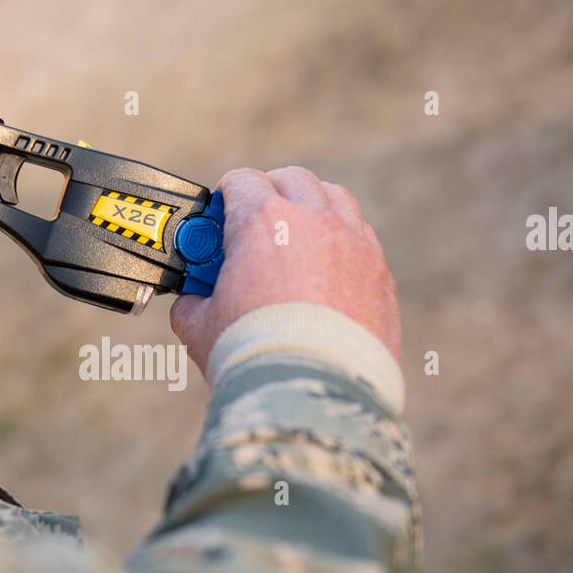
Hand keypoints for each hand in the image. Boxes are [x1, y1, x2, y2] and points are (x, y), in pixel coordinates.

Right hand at [169, 166, 399, 373]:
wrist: (312, 393)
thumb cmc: (252, 355)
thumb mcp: (200, 328)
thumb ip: (194, 302)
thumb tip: (192, 302)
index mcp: (263, 221)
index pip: (241, 182)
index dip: (223, 200)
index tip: (218, 224)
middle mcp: (314, 220)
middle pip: (292, 180)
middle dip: (270, 194)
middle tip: (254, 227)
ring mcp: (354, 243)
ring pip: (334, 198)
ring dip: (312, 208)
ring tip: (297, 240)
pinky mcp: (380, 274)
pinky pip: (362, 238)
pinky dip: (342, 244)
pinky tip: (327, 274)